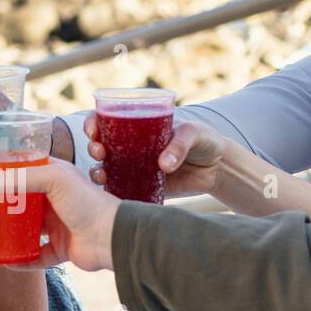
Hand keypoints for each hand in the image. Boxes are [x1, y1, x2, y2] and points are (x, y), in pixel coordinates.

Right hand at [0, 159, 119, 271]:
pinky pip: (36, 256)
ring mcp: (58, 226)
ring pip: (27, 230)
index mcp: (55, 178)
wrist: (111, 237)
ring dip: (9, 234)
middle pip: (22, 202)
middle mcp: (55, 200)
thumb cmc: (86, 202)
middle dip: (2, 206)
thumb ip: (21, 178)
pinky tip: (5, 262)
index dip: (5, 173)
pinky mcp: (60, 249)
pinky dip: (21, 261)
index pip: (25, 170)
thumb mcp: (54, 179)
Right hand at [84, 116, 226, 197]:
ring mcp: (134, 166)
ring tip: (101, 174)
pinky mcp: (142, 186)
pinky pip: (121, 188)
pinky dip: (111, 191)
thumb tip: (163, 165)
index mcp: (139, 125)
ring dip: (97, 170)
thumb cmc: (204, 140)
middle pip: (101, 144)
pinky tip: (109, 191)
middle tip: (100, 151)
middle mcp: (131, 145)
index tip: (93, 129)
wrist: (217, 168)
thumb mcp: (193, 133)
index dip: (93, 123)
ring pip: (106, 168)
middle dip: (93, 147)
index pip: (107, 119)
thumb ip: (179, 144)